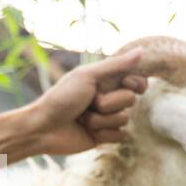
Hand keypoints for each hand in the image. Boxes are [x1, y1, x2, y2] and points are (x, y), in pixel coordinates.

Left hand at [19, 46, 147, 155]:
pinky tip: (87, 132)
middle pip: (130, 99)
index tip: (127, 83)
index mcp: (104, 80)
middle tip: (89, 102)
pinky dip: (103, 134)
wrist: (42, 129)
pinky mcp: (104, 136)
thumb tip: (142, 50)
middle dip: (109, 103)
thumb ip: (116, 65)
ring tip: (82, 118)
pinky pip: (120, 136)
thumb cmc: (61, 98)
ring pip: (124, 119)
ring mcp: (106, 117)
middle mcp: (108, 97)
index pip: (136, 79)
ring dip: (101, 120)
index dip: (136, 83)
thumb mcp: (88, 76)